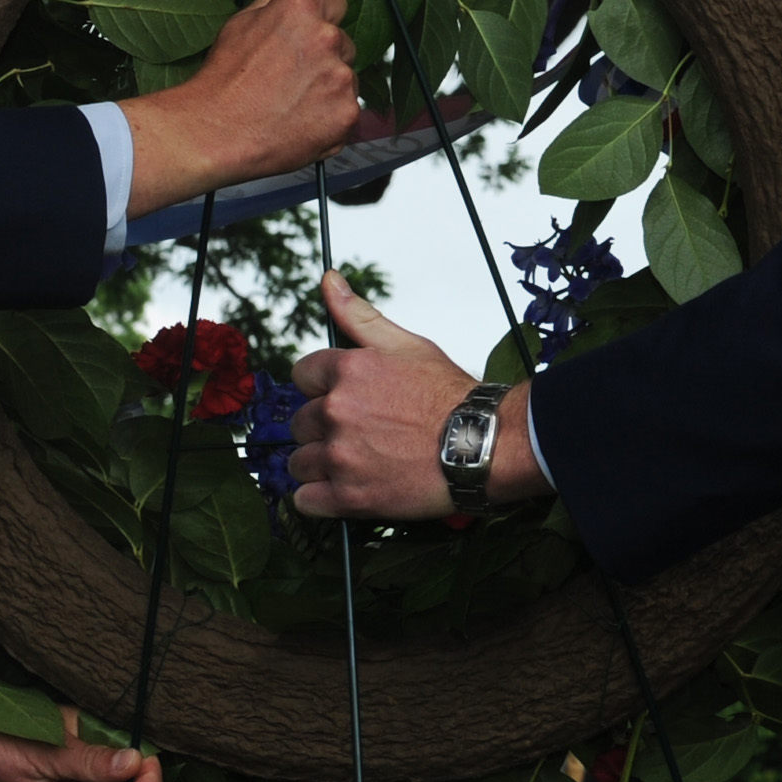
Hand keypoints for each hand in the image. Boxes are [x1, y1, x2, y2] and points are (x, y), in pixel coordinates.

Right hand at [121, 0, 356, 211]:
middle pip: (343, 43)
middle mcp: (329, 39)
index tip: (301, 42)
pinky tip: (298, 122)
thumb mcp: (244, 20)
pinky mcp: (346, 114)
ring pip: (346, 79)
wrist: (215, 131)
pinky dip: (329, 119)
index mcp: (304, 9)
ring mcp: (341, 79)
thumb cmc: (224, 77)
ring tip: (290, 103)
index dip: (317, 22)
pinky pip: (346, 112)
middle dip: (323, 57)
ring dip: (328, 88)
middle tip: (289, 77)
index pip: (335, 2)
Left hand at [287, 273, 547, 517]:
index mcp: (346, 371)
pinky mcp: (349, 496)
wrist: (483, 445)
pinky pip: (305, 500)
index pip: (302, 376)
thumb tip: (328, 280)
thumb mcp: (407, 345)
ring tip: (354, 463)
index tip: (346, 400)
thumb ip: (359, 315)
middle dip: (322, 428)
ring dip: (319, 463)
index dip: (323, 388)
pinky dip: (318, 498)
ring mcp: (341, 456)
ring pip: (298, 462)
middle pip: (299, 422)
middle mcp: (336, 411)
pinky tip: (344, 489)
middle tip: (360, 434)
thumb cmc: (451, 396)